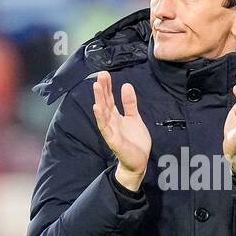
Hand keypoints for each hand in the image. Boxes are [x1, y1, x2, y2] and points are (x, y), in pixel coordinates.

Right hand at [92, 70, 150, 190]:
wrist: (139, 162)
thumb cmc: (134, 141)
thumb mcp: (134, 118)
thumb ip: (129, 103)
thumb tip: (126, 85)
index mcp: (115, 117)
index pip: (109, 99)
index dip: (107, 87)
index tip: (105, 74)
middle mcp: (111, 122)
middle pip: (105, 103)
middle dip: (102, 89)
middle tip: (100, 75)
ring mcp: (111, 131)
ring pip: (103, 113)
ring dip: (99, 100)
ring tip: (96, 86)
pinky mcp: (113, 141)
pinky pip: (105, 128)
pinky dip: (101, 118)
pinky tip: (97, 108)